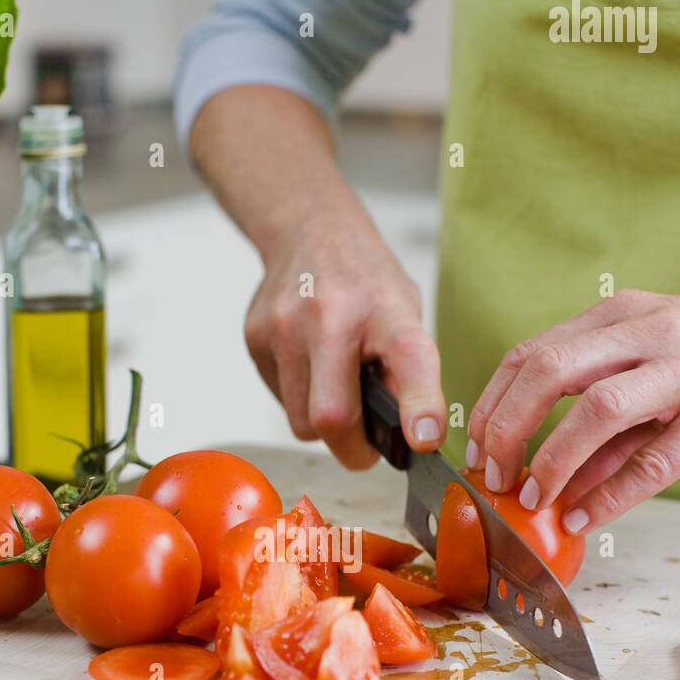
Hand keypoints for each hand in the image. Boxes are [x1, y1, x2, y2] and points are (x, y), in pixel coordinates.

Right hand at [244, 213, 445, 468]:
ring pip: (301, 422)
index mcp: (385, 310)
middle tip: (366, 450)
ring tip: (335, 389)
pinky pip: (280, 401)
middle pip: (332, 415)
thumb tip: (403, 435)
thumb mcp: (404, 314)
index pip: (409, 358)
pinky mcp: (255, 338)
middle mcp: (331, 315)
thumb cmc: (365, 283)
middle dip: (351, 449)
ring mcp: (285, 326)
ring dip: (322, 425)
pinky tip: (308, 367)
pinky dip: (298, 400)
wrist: (309, 230)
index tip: (424, 439)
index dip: (420, 403)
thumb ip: (405, 372)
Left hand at [466, 290, 679, 531]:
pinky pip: (654, 460)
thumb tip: (541, 476)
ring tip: (534, 499)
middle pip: (550, 371)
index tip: (477, 450)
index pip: (531, 353)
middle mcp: (649, 332)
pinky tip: (584, 518)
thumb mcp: (649, 369)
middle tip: (495, 476)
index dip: (493, 405)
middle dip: (508, 429)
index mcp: (620, 316)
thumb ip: (595, 416)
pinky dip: (610, 495)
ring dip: (554, 461)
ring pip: (598, 410)